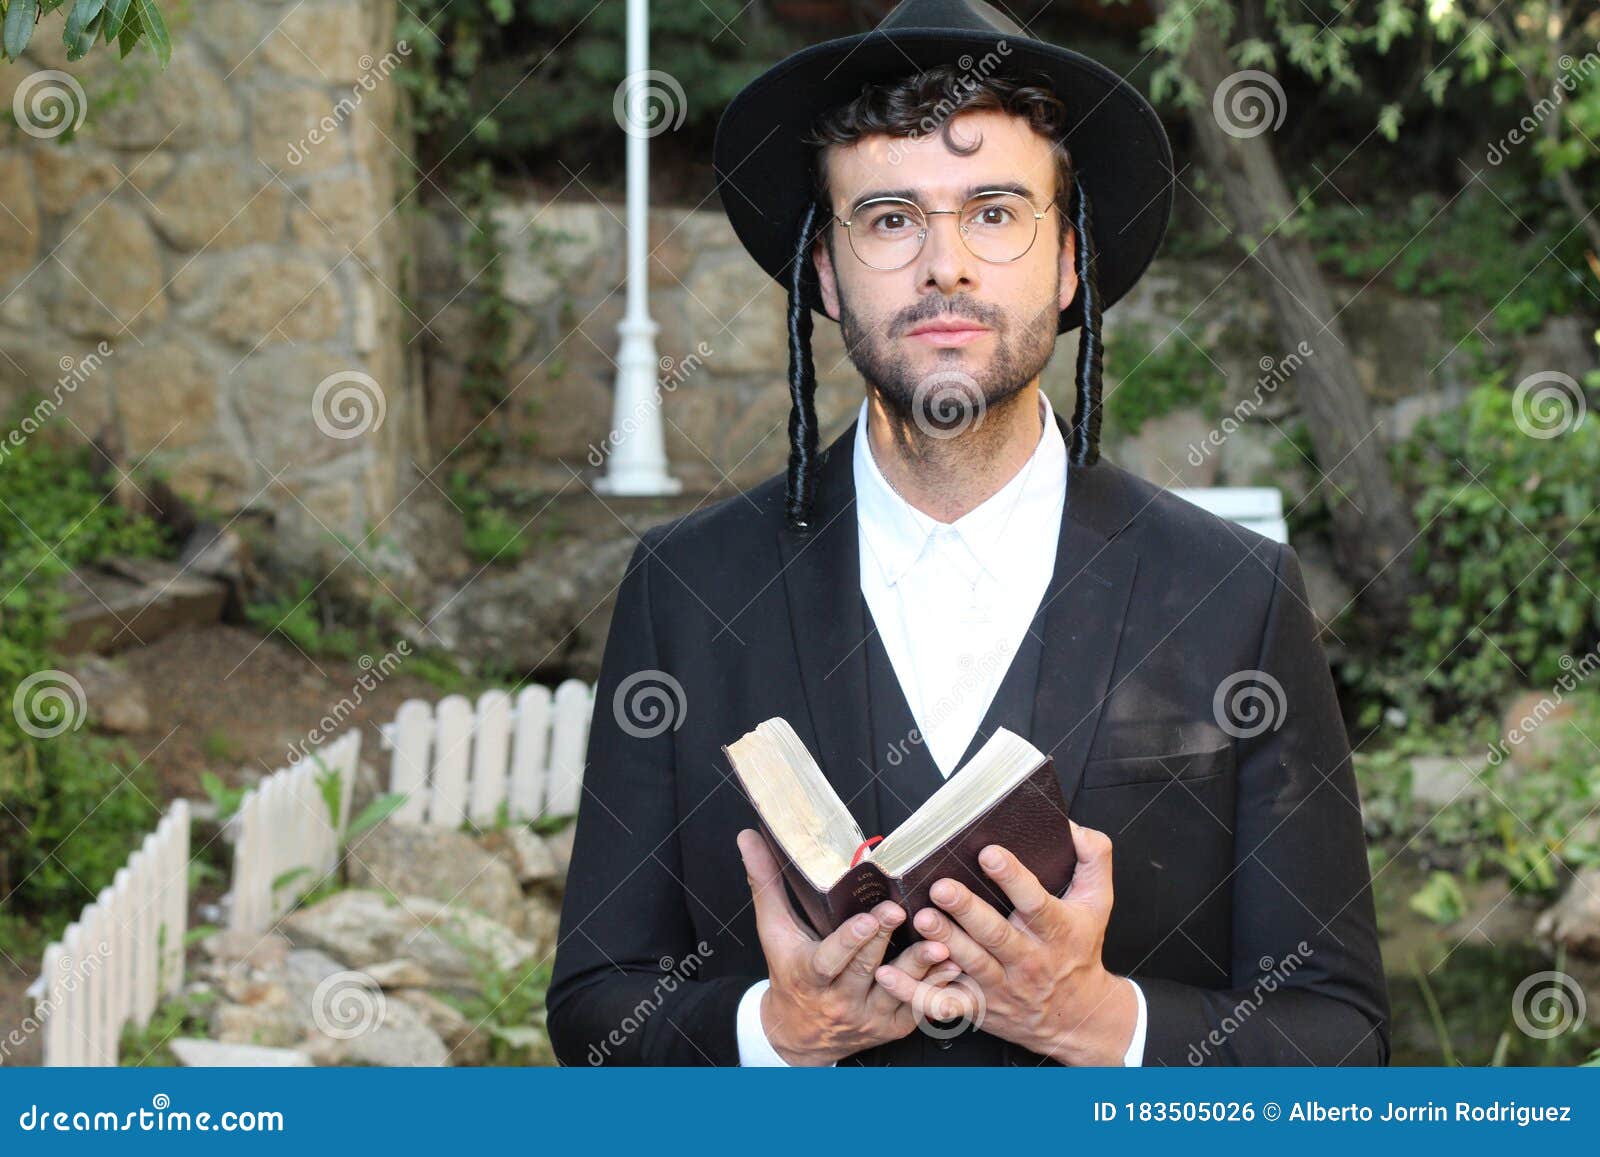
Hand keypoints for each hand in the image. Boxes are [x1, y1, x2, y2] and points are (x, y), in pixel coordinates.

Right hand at [738, 828, 960, 1065]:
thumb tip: (748, 836)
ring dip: (922, 967)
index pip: (831, 959)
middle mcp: (840, 1000)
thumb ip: (765, 883)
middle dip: (886, 941)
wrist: (799, 1036)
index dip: (851, 940)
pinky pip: (919, 1007)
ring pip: (899, 991)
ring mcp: (870, 1016)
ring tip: (943, 943)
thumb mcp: (774, 931)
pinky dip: (939, 986)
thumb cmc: (789, 973)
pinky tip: (956, 966)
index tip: (868, 917)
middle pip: (867, 969)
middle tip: (905, 913)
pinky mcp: (894, 1028)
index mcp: (811, 976)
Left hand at [872, 820, 1137, 1064]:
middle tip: (941, 888)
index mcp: (1055, 930)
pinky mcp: (978, 1005)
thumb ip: (1093, 859)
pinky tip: (888, 973)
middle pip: (995, 934)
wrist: (1078, 1017)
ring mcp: (1001, 985)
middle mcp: (1028, 959)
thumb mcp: (1098, 902)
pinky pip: (944, 1002)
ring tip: (921, 919)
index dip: (1013, 877)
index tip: (990, 853)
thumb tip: (1072, 827)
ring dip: (942, 941)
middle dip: (967, 910)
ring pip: (968, 963)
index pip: (1034, 902)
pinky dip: (915, 992)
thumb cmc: (1080, 949)